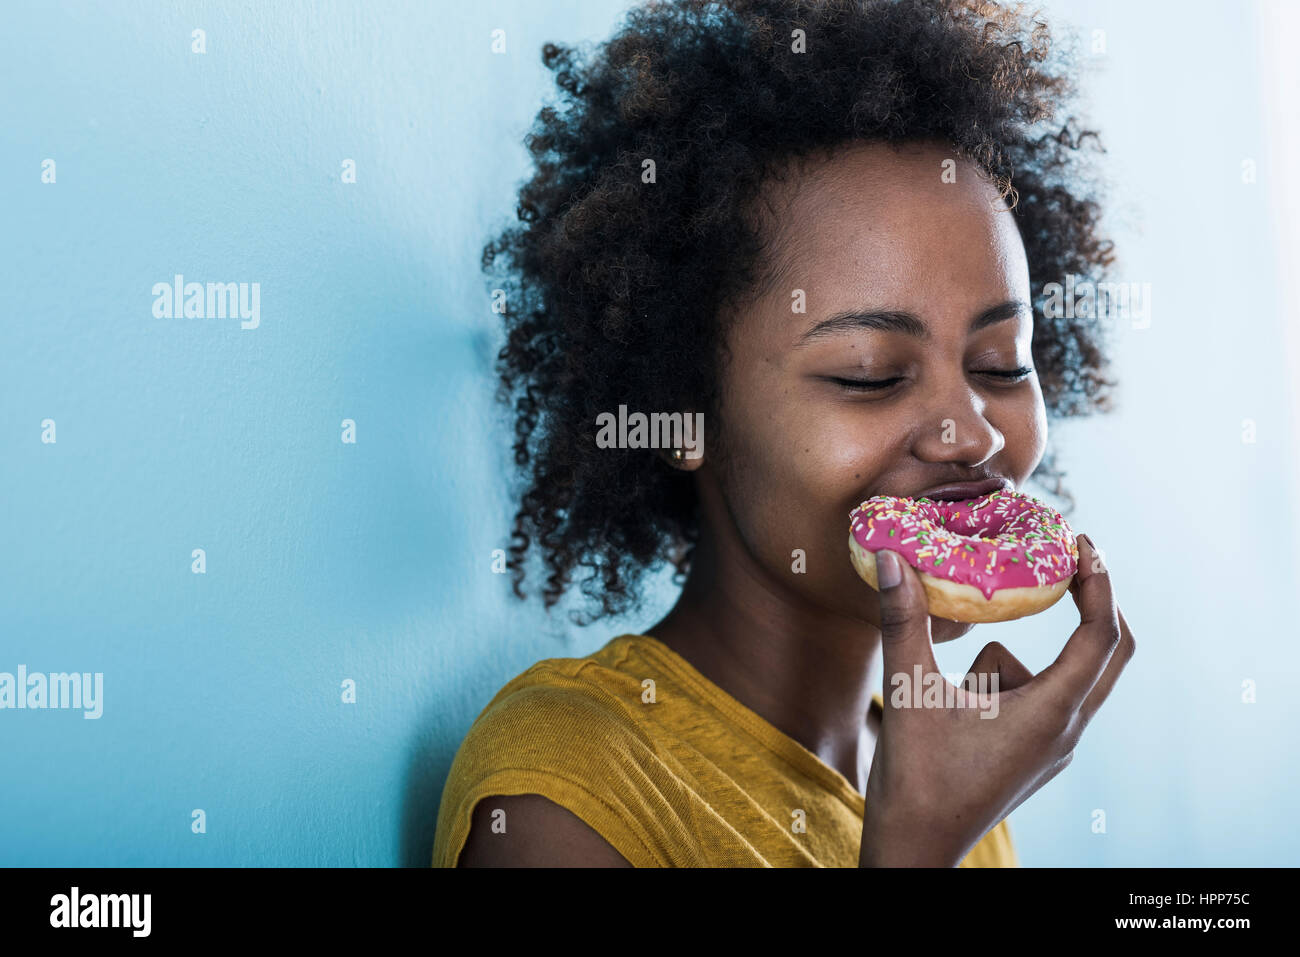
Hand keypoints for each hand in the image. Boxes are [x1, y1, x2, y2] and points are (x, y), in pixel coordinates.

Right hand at [858, 533, 1135, 866]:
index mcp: (1050, 714)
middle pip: (1107, 654)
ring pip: (1051, 677)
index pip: (1100, 637)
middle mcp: (1065, 730)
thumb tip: (894, 558)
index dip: (1098, 584)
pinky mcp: (1035, 756)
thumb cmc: (915, 778)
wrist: (914, 850)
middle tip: (1062, 562)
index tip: (1080, 542)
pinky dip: (1001, 685)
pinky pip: (1035, 699)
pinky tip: (956, 708)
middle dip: (1089, 605)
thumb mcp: (907, 691)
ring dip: (1007, 663)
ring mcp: (1053, 747)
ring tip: (953, 694)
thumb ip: (903, 621)